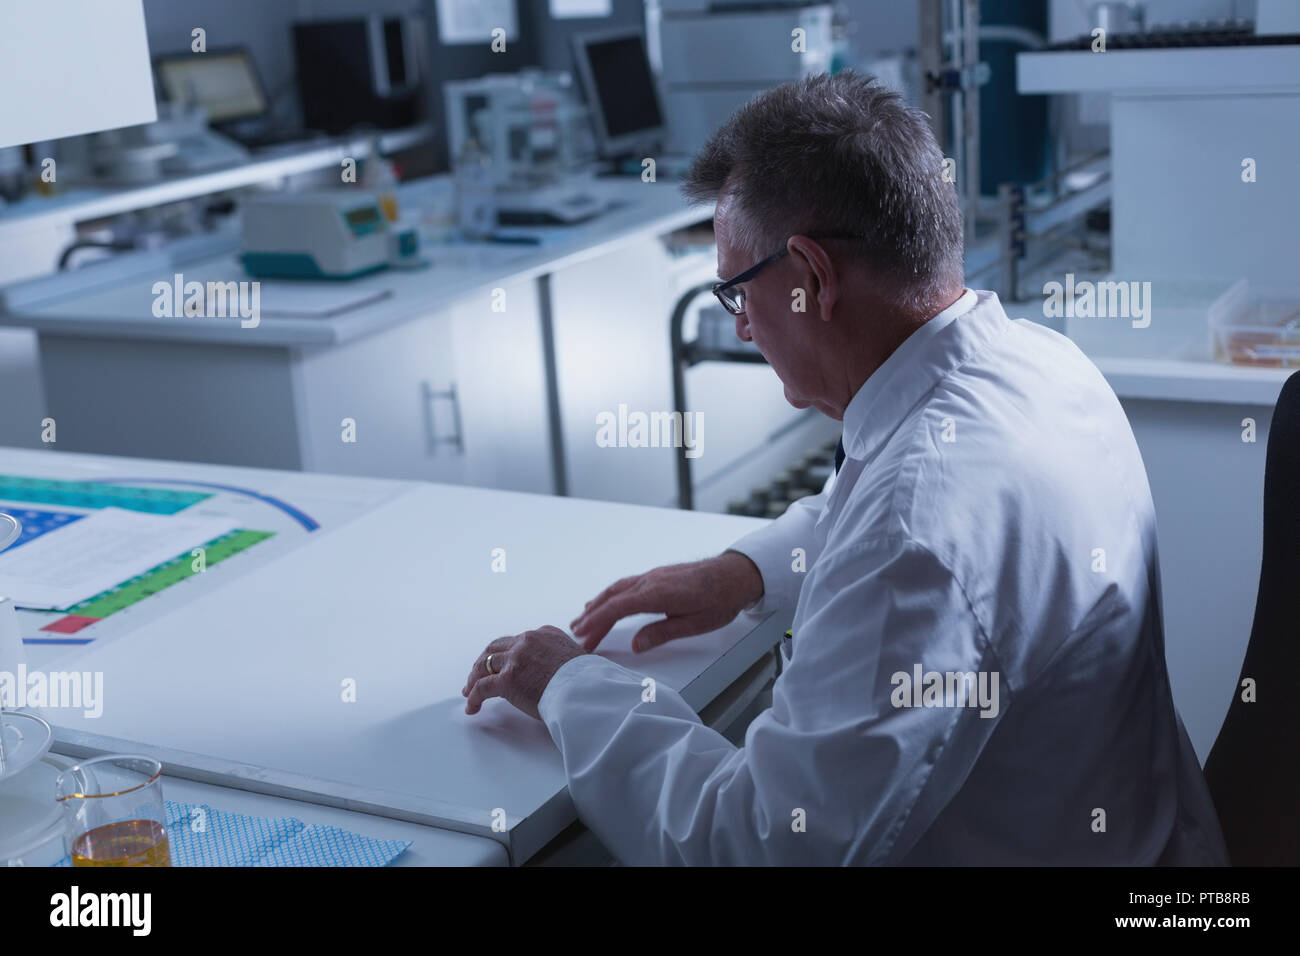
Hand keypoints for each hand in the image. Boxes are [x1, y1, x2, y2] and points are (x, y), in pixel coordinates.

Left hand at [462, 626, 585, 719]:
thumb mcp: (578, 658)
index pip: (518, 640)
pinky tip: (472, 708)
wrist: (587, 690)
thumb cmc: (588, 681)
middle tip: (477, 674)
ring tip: (469, 691)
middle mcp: (528, 641)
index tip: (501, 662)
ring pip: (484, 664)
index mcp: (545, 634)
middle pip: (496, 647)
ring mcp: (516, 658)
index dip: (505, 652)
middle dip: (484, 661)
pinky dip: (473, 697)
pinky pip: (481, 688)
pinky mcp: (507, 679)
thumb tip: (561, 671)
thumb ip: (563, 658)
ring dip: (474, 678)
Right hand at [569, 550, 763, 652]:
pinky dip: (611, 595)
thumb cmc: (720, 600)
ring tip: (583, 619)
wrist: (735, 574)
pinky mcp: (657, 576)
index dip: (597, 622)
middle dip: (592, 617)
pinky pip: (627, 585)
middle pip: (612, 599)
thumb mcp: (695, 624)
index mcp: (658, 593)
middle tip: (577, 635)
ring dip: (598, 604)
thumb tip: (636, 645)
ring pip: (617, 589)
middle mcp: (651, 581)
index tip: (582, 636)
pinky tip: (607, 601)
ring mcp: (653, 576)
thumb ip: (662, 633)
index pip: (618, 608)